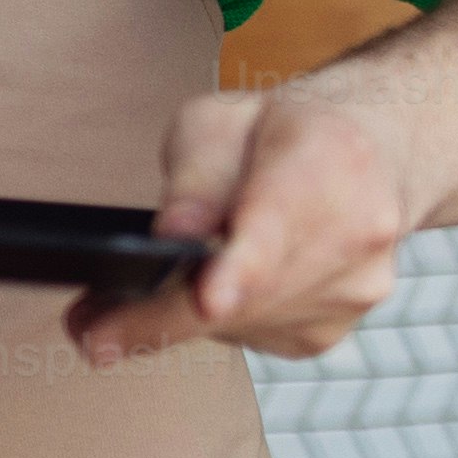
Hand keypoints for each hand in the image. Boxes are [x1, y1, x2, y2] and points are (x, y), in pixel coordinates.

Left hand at [70, 83, 415, 365]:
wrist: (371, 156)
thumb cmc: (286, 130)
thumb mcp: (223, 121)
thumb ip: (195, 176)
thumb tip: (171, 236)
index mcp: (333, 163)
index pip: (281, 223)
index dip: (243, 267)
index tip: (206, 299)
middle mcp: (356, 235)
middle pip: (247, 294)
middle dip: (159, 315)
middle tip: (85, 329)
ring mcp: (352, 292)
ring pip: (239, 325)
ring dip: (176, 319)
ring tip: (116, 312)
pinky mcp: (328, 332)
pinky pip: (248, 337)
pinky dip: (213, 318)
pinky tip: (201, 288)